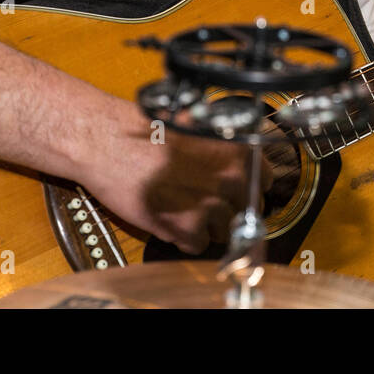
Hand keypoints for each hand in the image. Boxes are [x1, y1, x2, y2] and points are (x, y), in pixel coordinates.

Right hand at [78, 101, 267, 253]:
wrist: (109, 143)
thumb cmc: (147, 131)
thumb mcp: (199, 129)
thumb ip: (225, 150)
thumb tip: (241, 167)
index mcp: (239, 151)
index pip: (264, 182)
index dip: (247, 188)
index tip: (235, 190)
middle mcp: (233, 178)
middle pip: (247, 211)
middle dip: (228, 208)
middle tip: (203, 200)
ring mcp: (213, 204)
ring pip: (225, 231)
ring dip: (207, 225)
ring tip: (183, 208)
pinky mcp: (188, 227)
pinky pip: (198, 245)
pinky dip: (185, 237)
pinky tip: (169, 218)